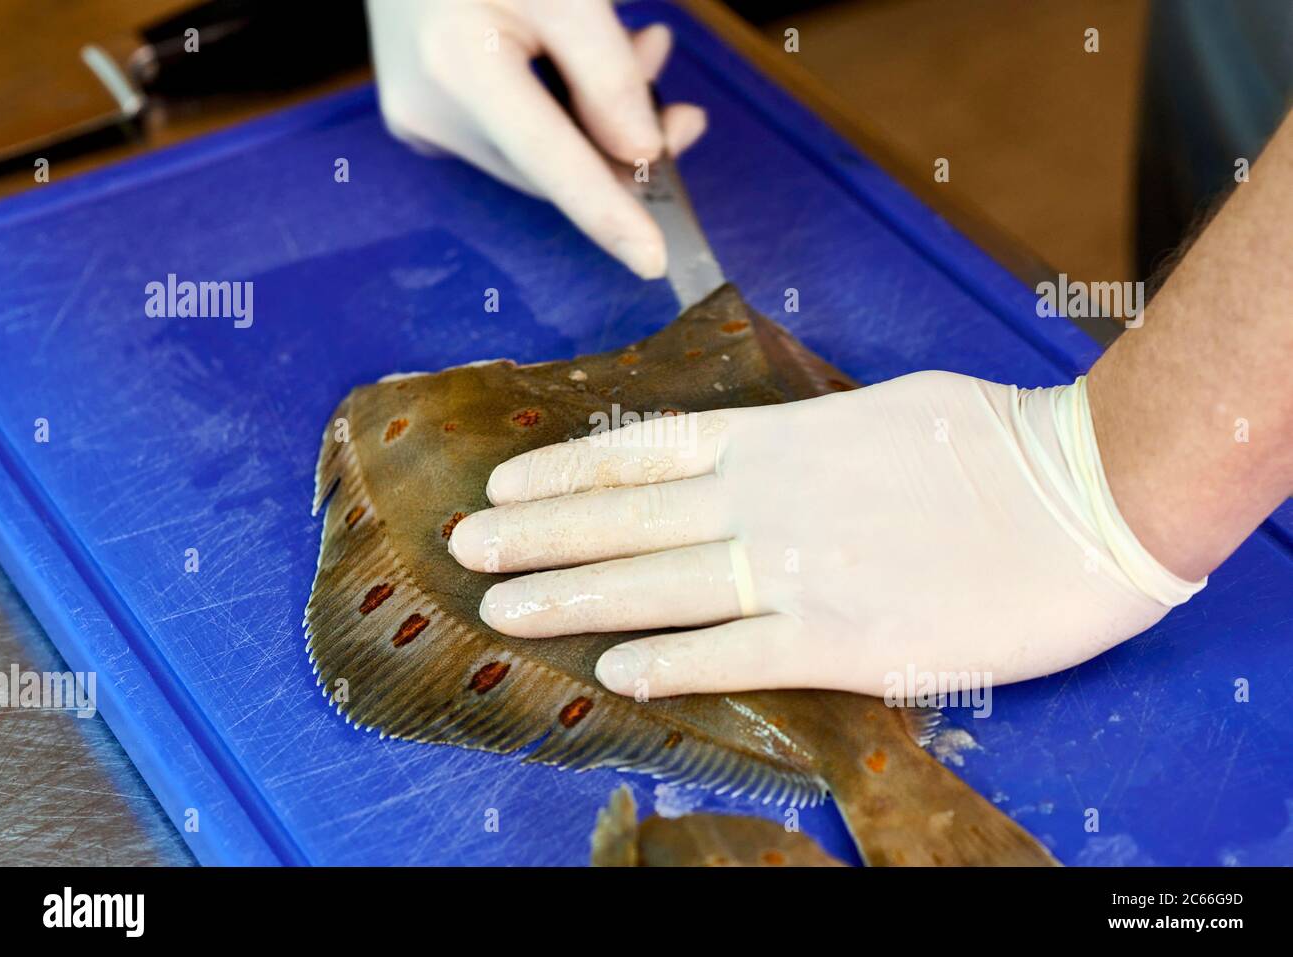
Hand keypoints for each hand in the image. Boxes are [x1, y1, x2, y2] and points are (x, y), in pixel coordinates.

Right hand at [366, 0, 706, 277]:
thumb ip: (607, 72)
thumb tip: (641, 152)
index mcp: (459, 66)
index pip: (551, 162)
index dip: (607, 214)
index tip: (651, 261)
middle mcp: (430, 107)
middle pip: (551, 164)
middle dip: (624, 142)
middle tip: (682, 115)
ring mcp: (419, 116)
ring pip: (538, 152)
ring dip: (599, 121)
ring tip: (645, 57)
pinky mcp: (422, 115)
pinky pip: (512, 135)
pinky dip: (560, 111)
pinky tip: (592, 67)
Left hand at [447, 371, 1204, 698]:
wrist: (1088, 496)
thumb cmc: (996, 442)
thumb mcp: (882, 409)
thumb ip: (806, 436)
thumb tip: (757, 453)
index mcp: (779, 439)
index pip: (642, 453)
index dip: (563, 471)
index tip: (503, 484)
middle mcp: (767, 500)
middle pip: (625, 519)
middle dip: (536, 535)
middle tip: (463, 549)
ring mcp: (797, 570)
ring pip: (656, 586)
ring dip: (569, 598)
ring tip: (499, 610)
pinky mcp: (840, 641)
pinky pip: (732, 653)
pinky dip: (666, 663)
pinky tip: (609, 672)